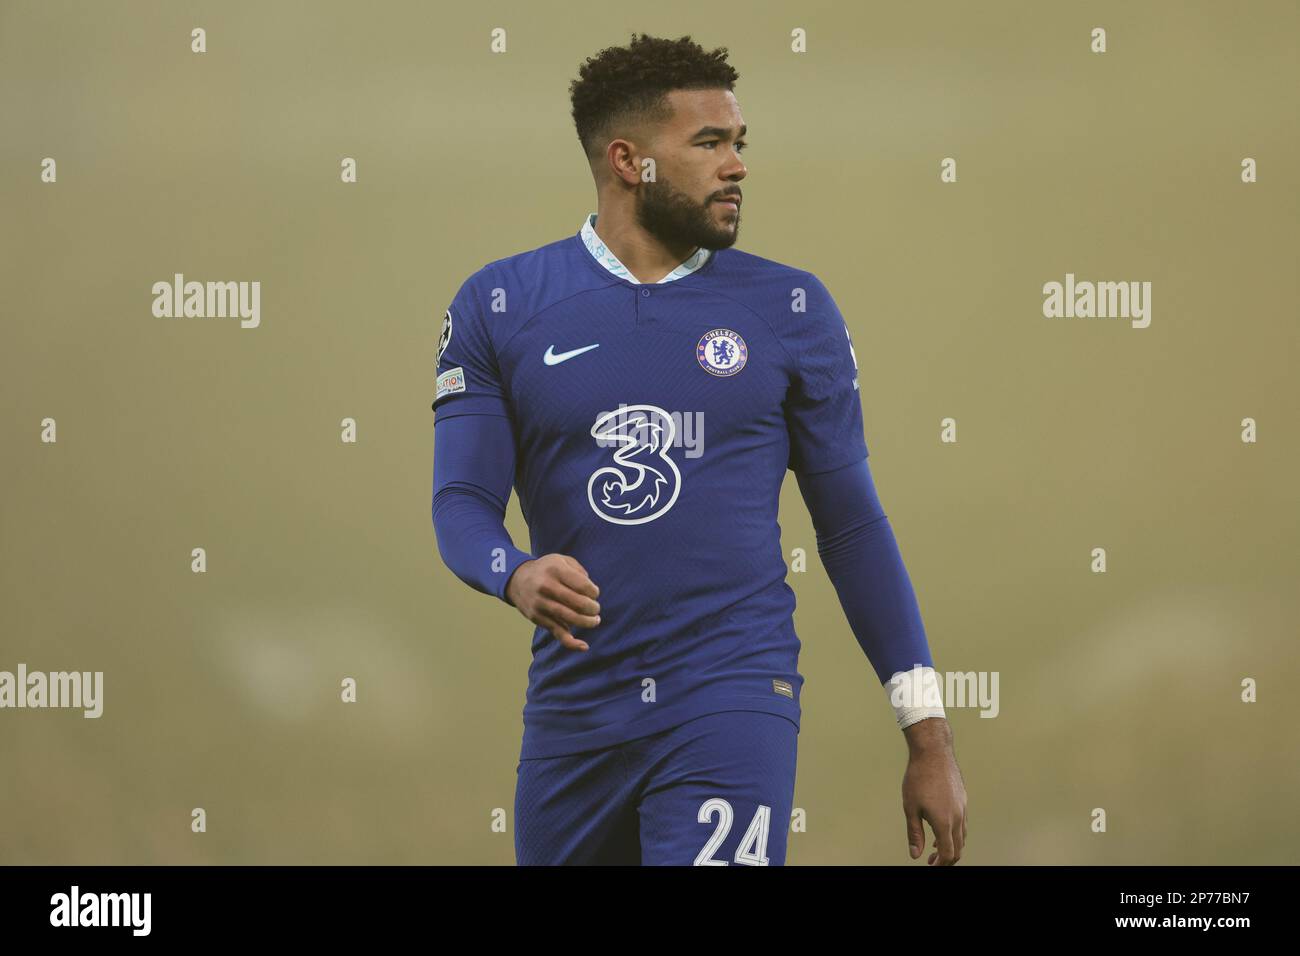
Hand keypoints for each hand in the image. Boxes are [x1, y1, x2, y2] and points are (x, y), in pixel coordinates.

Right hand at [504, 554, 600, 650]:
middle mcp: (546, 586)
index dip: (594, 592)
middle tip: (596, 609)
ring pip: (570, 618)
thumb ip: (580, 572)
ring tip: (595, 620)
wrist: (517, 580)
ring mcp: (541, 603)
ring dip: (587, 622)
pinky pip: (557, 632)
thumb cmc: (547, 570)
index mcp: (555, 570)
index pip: (583, 586)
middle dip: (593, 608)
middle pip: (578, 603)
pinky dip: (571, 642)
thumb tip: (592, 593)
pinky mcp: (538, 618)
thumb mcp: (562, 560)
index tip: (594, 593)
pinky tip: (584, 646)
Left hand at [901, 718, 966, 864]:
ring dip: (951, 846)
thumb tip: (915, 854)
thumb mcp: (910, 808)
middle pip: (958, 848)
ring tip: (935, 849)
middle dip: (946, 859)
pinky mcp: (963, 799)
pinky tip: (941, 829)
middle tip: (932, 862)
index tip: (931, 866)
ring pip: (962, 836)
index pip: (947, 853)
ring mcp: (963, 808)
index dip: (940, 864)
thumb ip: (914, 833)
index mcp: (944, 822)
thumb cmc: (919, 777)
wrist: (933, 752)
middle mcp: (958, 817)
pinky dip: (954, 832)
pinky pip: (962, 823)